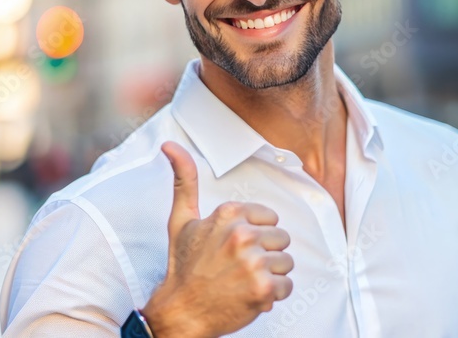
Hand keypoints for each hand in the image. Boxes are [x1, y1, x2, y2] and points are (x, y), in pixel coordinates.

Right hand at [141, 141, 293, 337]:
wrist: (181, 311)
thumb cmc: (184, 268)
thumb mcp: (182, 220)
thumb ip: (184, 181)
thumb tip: (171, 146)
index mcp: (229, 214)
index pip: (270, 219)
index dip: (255, 236)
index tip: (234, 248)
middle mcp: (242, 234)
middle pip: (281, 240)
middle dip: (264, 255)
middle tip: (237, 267)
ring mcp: (253, 261)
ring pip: (286, 263)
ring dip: (270, 276)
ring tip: (243, 281)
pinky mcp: (263, 287)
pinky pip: (287, 286)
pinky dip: (273, 295)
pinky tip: (250, 295)